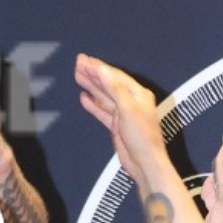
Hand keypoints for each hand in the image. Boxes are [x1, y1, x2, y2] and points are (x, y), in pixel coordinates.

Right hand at [74, 54, 177, 190]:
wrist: (145, 163)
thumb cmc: (143, 138)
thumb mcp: (128, 108)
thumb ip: (114, 89)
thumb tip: (103, 71)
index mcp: (138, 94)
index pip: (115, 76)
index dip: (99, 67)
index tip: (84, 60)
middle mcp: (131, 102)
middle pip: (108, 84)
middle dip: (93, 73)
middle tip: (78, 63)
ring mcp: (123, 114)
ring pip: (104, 96)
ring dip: (91, 86)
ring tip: (77, 75)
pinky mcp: (117, 125)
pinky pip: (102, 111)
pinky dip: (93, 104)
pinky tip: (84, 97)